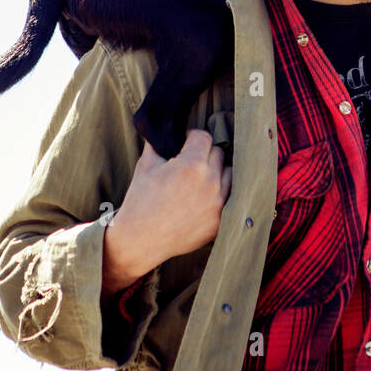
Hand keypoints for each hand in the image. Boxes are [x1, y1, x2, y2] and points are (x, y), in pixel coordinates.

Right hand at [102, 129, 231, 295]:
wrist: (140, 240)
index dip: (192, 138)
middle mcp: (210, 181)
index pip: (204, 137)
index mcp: (191, 165)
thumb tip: (164, 130)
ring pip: (229, 174)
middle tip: (190, 164)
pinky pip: (230, 198)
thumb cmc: (140, 202)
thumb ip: (158, 144)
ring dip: (217, 173)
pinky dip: (220, 195)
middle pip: (218, 154)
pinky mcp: (220, 220)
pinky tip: (205, 198)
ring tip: (200, 180)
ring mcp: (218, 203)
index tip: (186, 144)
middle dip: (204, 154)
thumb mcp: (145, 166)